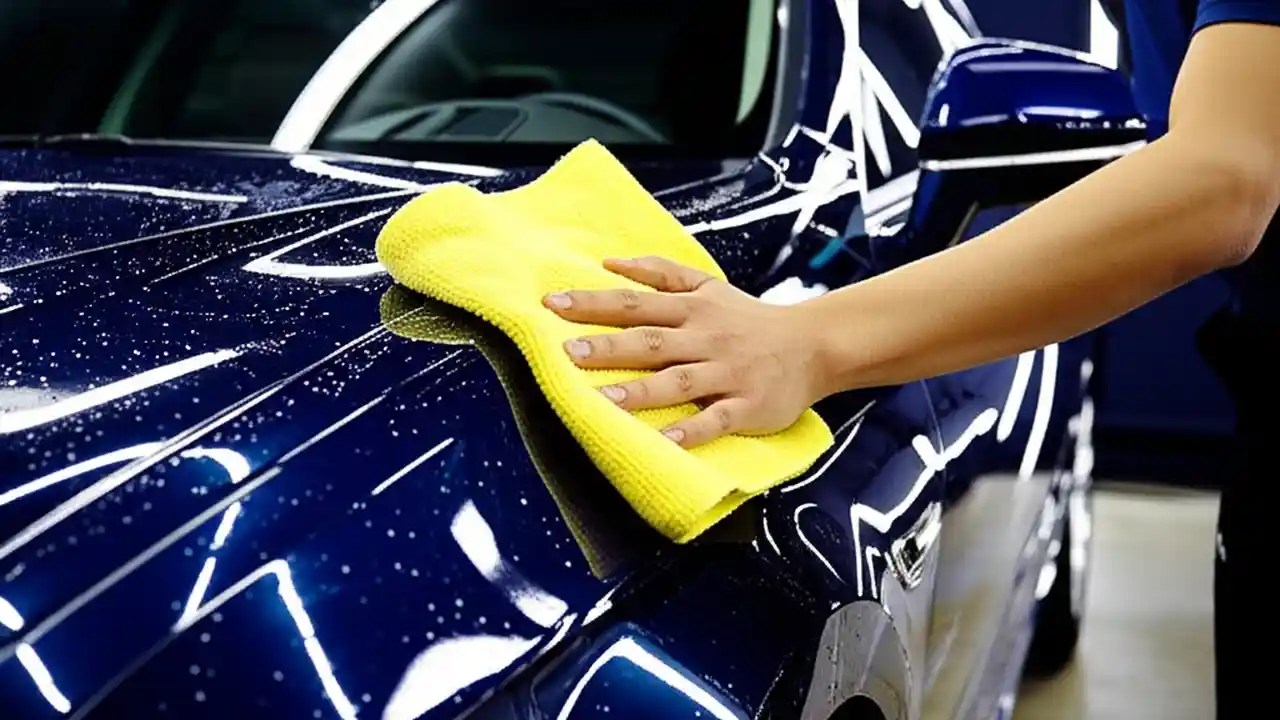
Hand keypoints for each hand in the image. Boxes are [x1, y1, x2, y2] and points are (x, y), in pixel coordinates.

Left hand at [542, 256, 824, 447]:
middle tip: (568, 352)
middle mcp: (706, 339)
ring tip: (606, 398)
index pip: (634, 304)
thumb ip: (660, 273)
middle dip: (609, 346)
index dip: (593, 304)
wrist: (813, 345)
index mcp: (692, 310)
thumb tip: (609, 262)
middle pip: (651, 341)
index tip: (552, 304)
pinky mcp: (747, 405)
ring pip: (680, 381)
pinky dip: (692, 430)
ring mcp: (727, 373)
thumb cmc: (750, 319)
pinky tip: (665, 439)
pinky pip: (717, 419)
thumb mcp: (708, 285)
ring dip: (643, 390)